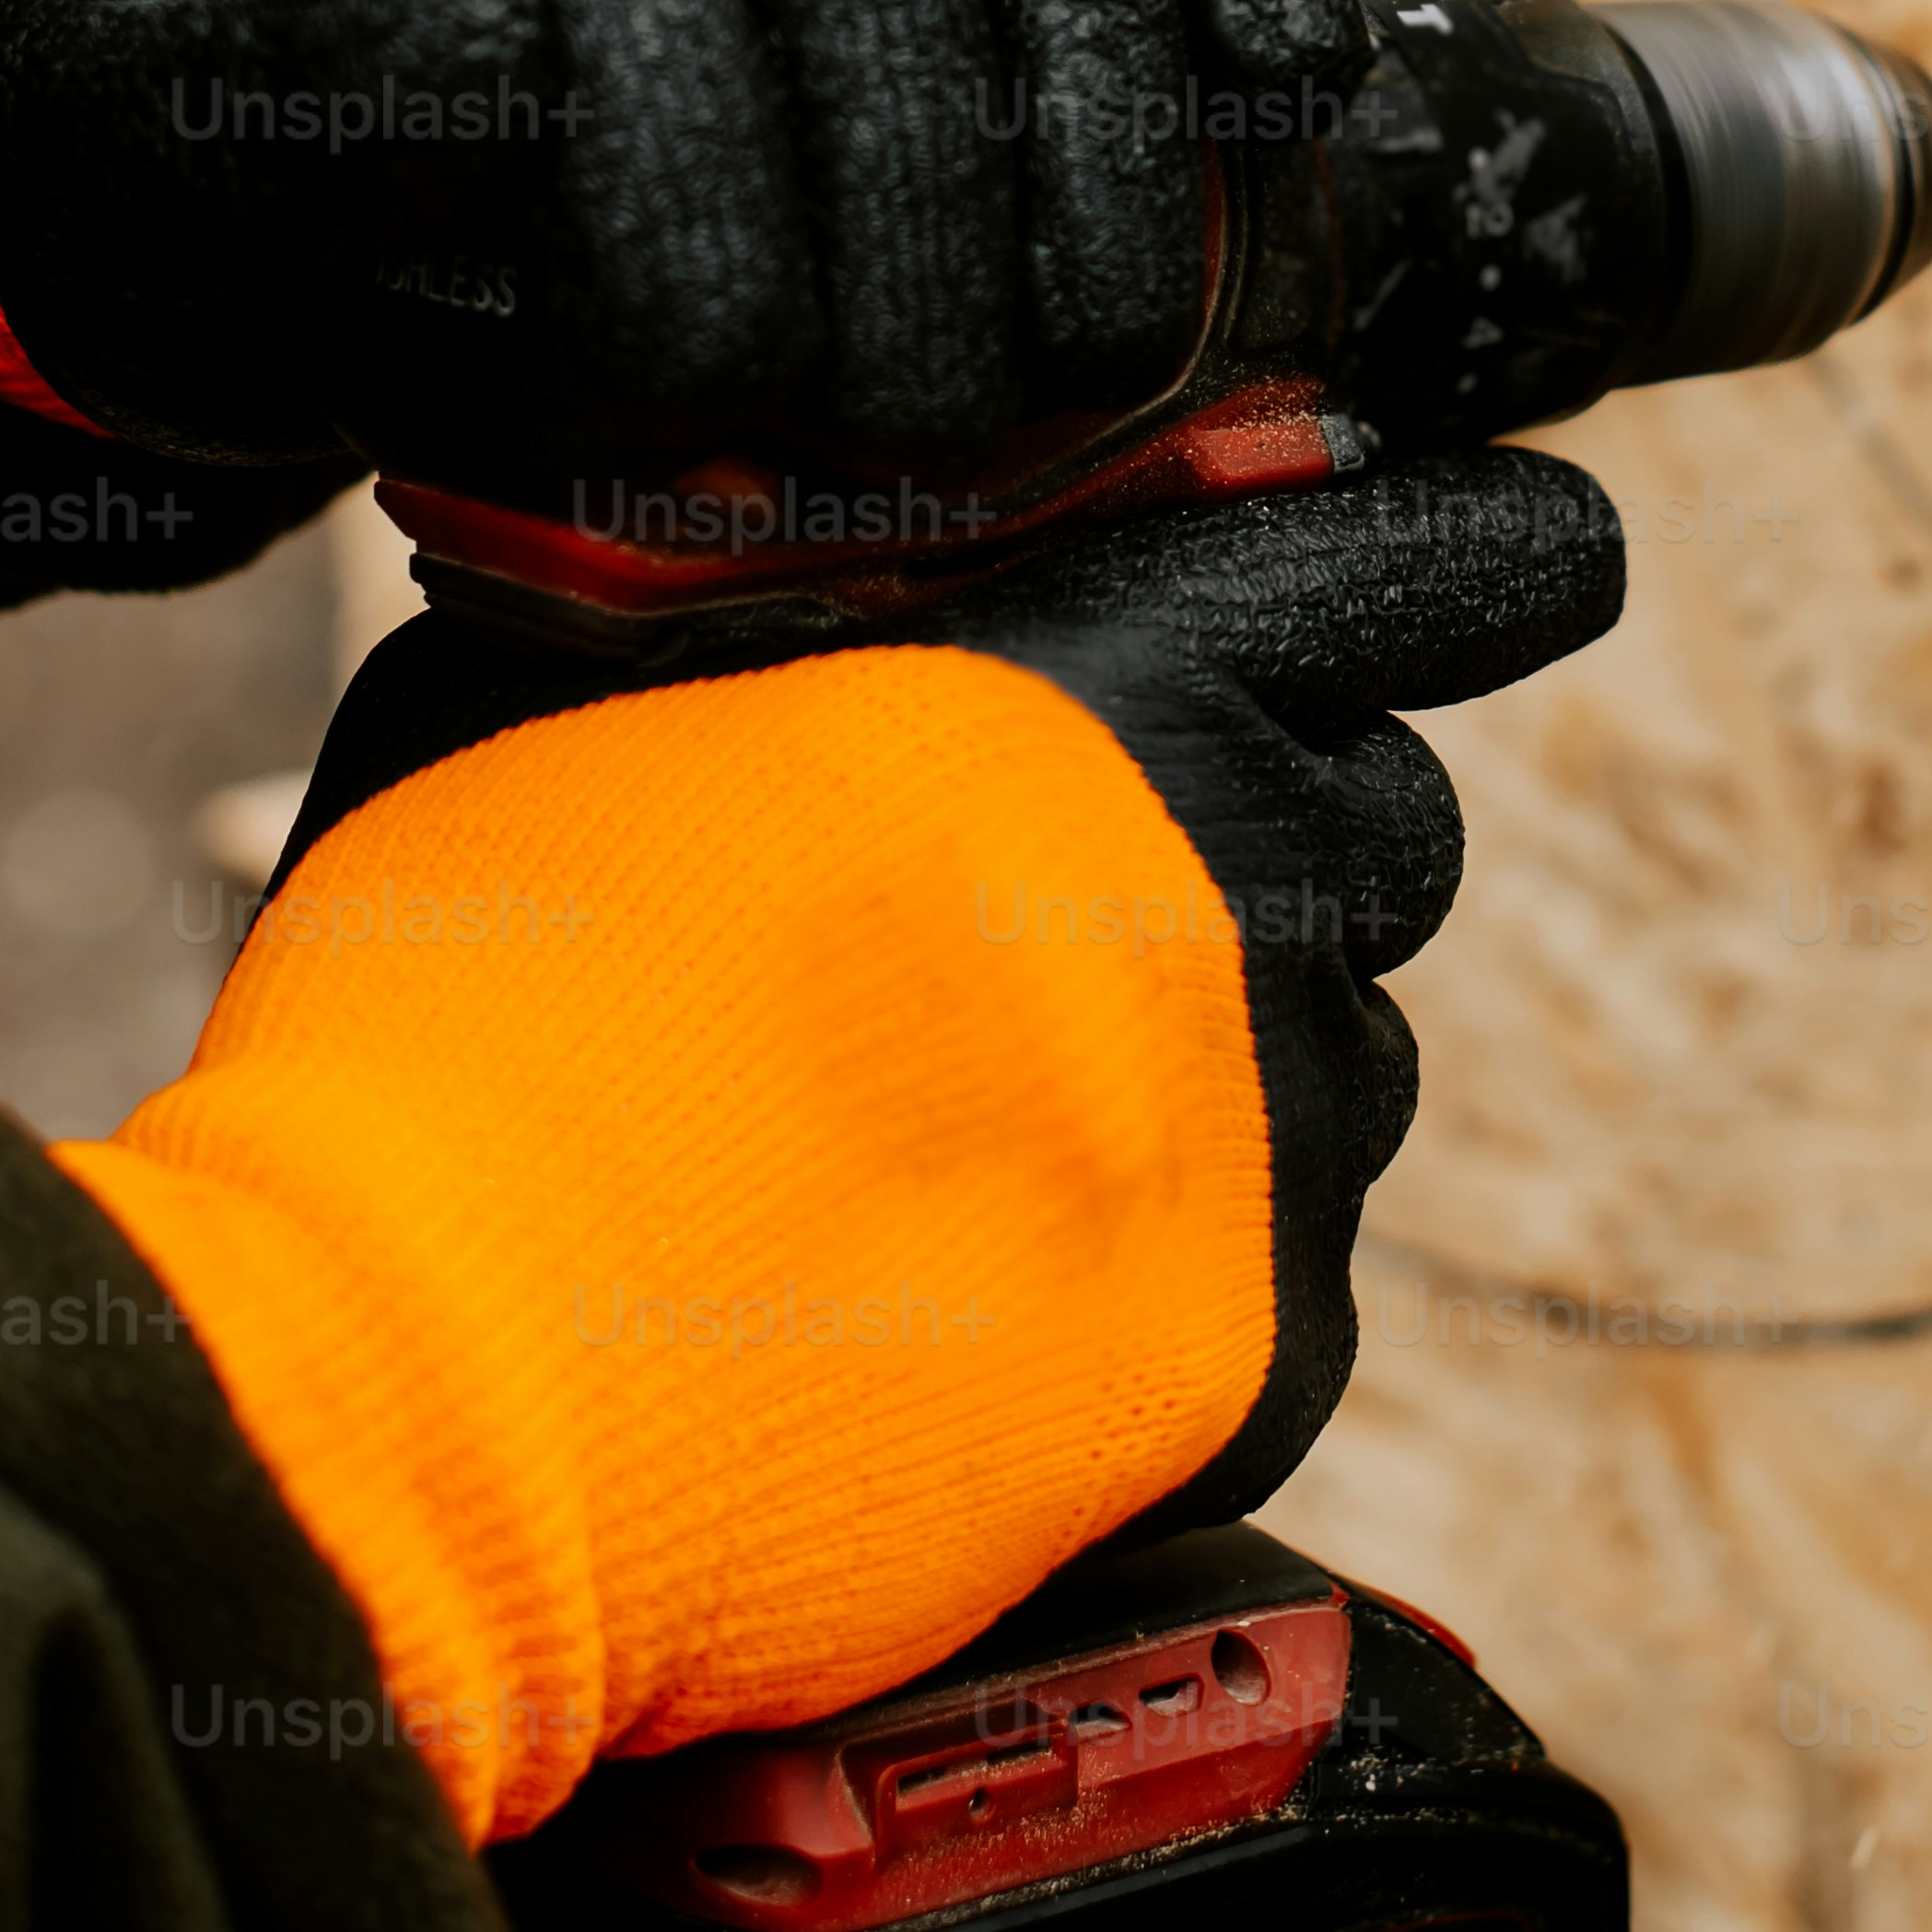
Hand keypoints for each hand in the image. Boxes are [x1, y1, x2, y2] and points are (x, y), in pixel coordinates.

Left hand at [0, 0, 1363, 479]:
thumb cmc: (227, 121)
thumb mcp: (140, 143)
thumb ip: (268, 108)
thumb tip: (483, 40)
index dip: (664, 185)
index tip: (683, 409)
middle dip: (913, 202)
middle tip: (924, 452)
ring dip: (1107, 128)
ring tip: (1102, 373)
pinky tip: (1295, 105)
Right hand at [58, 449, 1620, 1838]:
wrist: (419, 1379)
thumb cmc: (464, 990)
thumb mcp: (574, 671)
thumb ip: (760, 594)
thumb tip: (792, 552)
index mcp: (1125, 675)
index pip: (1461, 560)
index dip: (1487, 557)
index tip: (1512, 561)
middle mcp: (1249, 884)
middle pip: (1391, 823)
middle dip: (1273, 834)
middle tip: (1059, 905)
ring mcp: (1270, 1140)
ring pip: (1343, 1060)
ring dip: (1217, 1065)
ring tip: (967, 1130)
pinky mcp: (1247, 1367)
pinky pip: (1284, 1276)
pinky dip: (1172, 1275)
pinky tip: (973, 1294)